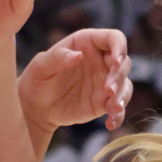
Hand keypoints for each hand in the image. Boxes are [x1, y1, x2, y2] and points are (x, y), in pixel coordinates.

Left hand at [19, 29, 133, 135]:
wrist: (36, 106)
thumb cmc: (37, 79)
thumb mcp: (41, 66)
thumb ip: (58, 57)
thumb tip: (79, 55)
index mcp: (88, 43)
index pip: (114, 38)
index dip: (120, 48)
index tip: (115, 62)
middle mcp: (101, 60)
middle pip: (124, 63)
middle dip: (119, 76)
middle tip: (108, 90)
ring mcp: (105, 82)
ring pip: (125, 85)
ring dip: (122, 96)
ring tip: (112, 108)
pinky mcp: (104, 102)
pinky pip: (119, 107)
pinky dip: (118, 115)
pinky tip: (110, 123)